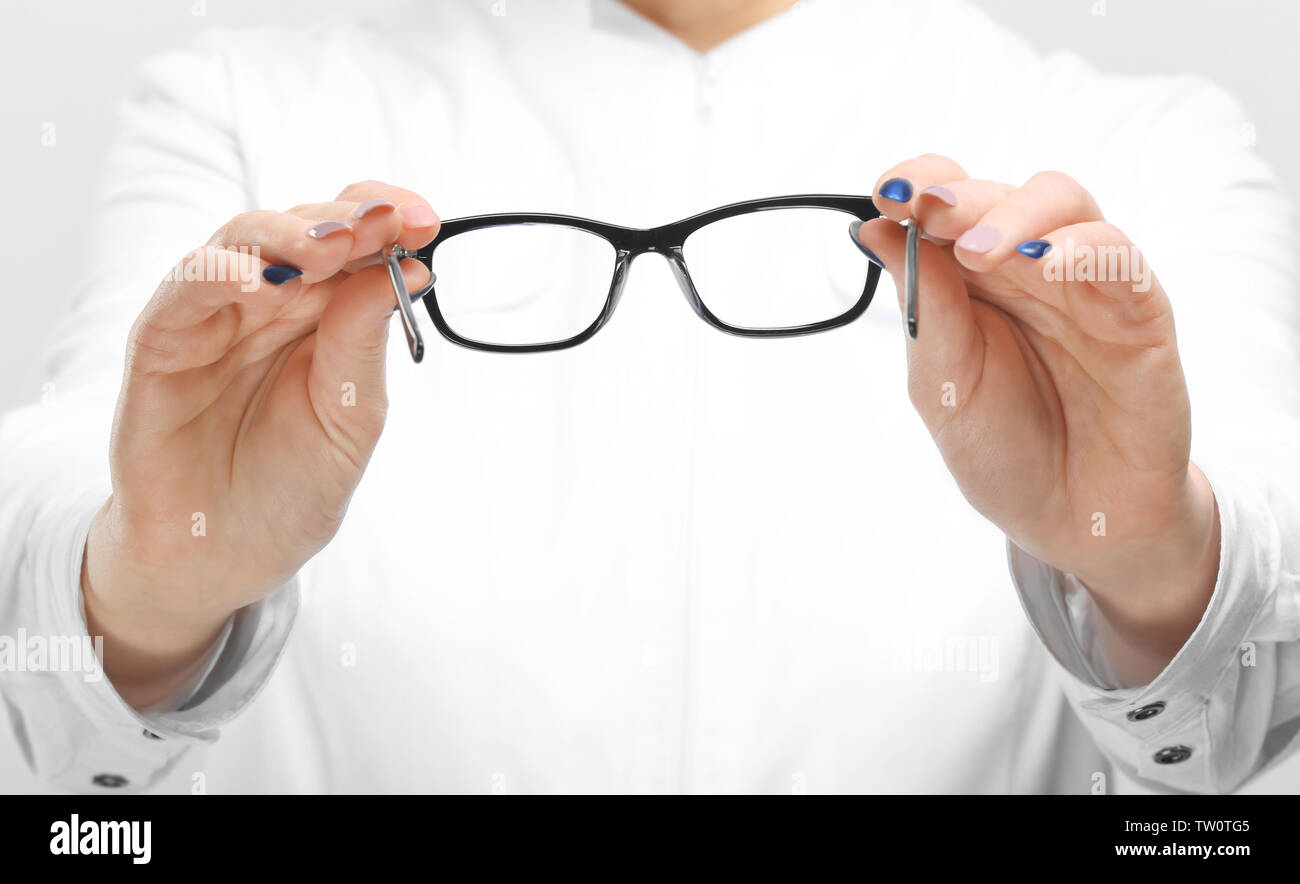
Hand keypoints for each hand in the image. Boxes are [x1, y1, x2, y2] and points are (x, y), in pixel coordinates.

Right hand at [83, 181, 438, 706]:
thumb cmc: (290, 489)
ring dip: (290, 236)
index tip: (425, 221)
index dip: (385, 218)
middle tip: (385, 223)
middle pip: (303, 230)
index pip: (352, 240)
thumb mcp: (350, 417)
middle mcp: (269, 303)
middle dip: (348, 221)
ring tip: (330, 249)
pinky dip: (221, 276)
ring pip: (242, 242)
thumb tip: (413, 267)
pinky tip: (261, 285)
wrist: (224, 559)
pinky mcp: (160, 344)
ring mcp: (213, 318)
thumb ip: (365, 343)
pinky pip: (185, 291)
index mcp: (323, 315)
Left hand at [853, 155, 1219, 683]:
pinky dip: (1086, 250)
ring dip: (1016, 215)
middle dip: (960, 197)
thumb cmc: (1006, 453)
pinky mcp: (1141, 315)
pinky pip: (1122, 261)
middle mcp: (1030, 272)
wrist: (1073, 523)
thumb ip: (922, 309)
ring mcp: (1087, 287)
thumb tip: (873, 231)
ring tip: (976, 248)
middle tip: (926, 207)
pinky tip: (1049, 263)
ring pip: (1064, 208)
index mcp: (974, 282)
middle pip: (1002, 197)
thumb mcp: (942, 385)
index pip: (950, 206)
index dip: (920, 185)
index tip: (885, 192)